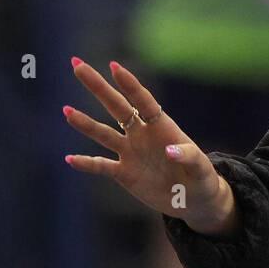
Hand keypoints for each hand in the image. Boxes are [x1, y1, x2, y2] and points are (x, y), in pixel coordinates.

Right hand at [62, 57, 240, 236]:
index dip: (129, 84)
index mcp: (162, 127)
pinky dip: (86, 164)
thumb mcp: (202, 168)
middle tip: (77, 65)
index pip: (143, 101)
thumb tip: (170, 150)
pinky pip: (101, 166)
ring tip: (66, 110)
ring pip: (103, 134)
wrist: (194, 201)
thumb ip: (189, 156)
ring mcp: (131, 153)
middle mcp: (142, 135)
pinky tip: (69, 159)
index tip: (113, 66)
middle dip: (98, 87)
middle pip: (116, 107)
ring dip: (85, 124)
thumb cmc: (202, 179)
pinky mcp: (124, 174)